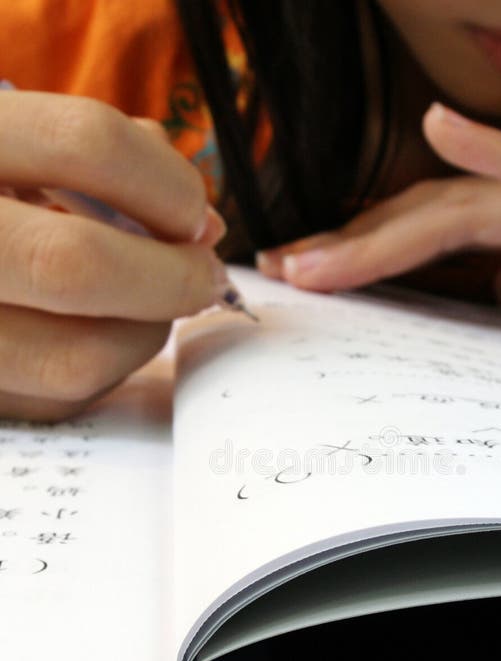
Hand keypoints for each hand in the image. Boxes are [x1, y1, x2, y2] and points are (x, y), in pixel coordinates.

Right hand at [0, 91, 227, 420]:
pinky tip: (94, 331)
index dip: (168, 184)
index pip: (84, 143)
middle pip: (77, 265)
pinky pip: (60, 400)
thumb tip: (203, 226)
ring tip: (149, 305)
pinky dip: (104, 368)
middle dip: (172, 276)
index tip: (194, 215)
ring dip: (145, 331)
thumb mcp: (18, 143)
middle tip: (204, 275)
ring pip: (76, 358)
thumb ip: (102, 160)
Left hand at [257, 102, 500, 316]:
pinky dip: (496, 149)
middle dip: (349, 247)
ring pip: (461, 205)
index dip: (367, 249)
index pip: (431, 230)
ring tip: (315, 256)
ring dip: (384, 229)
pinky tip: (444, 127)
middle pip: (425, 216)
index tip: (309, 273)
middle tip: (282, 271)